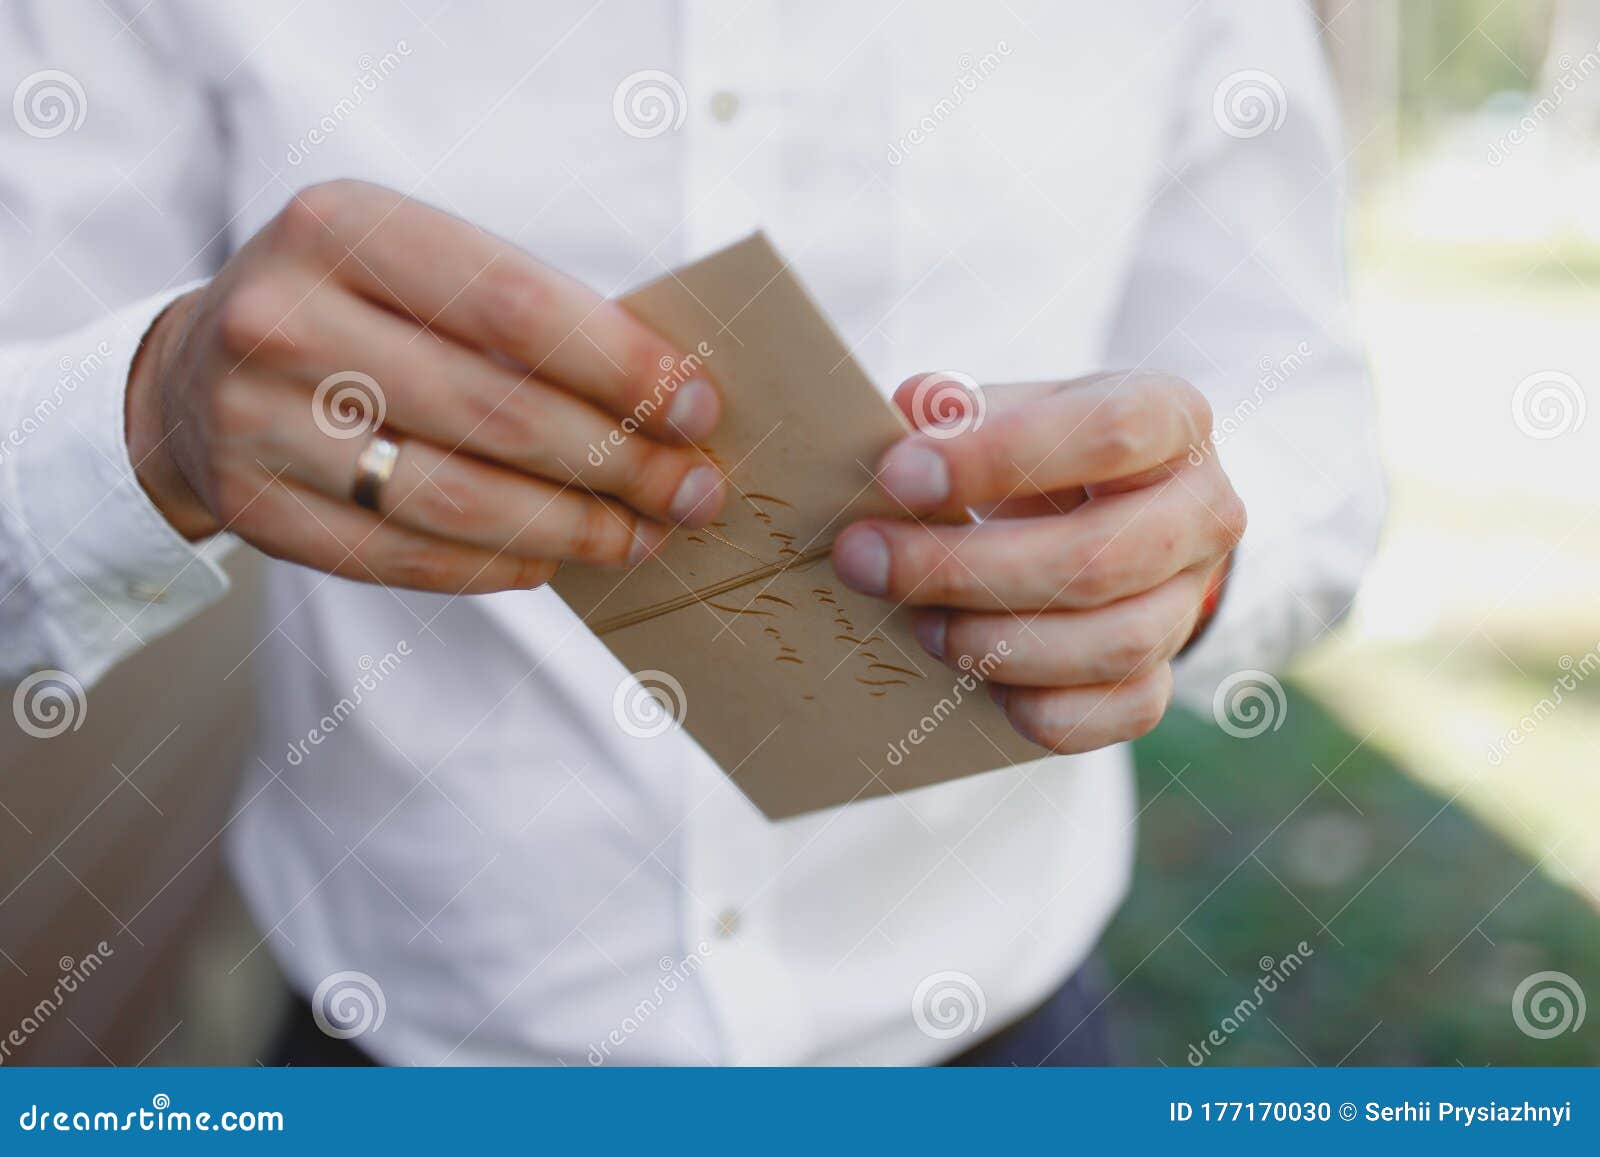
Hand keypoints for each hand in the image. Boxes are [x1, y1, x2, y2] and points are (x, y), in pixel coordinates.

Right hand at [126, 180, 726, 592]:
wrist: (193, 378)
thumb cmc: (349, 310)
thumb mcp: (412, 262)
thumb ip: (521, 314)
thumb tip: (666, 399)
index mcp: (340, 226)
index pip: (517, 307)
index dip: (624, 366)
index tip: (699, 407)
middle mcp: (286, 321)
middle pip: (499, 413)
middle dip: (622, 462)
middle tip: (694, 490)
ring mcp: (260, 423)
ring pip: (459, 500)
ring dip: (576, 528)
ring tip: (643, 535)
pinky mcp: (256, 510)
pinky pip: (408, 556)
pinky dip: (501, 564)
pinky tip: (557, 557)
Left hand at [830, 371, 1244, 752]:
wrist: (1097, 513)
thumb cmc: (1036, 449)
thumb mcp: (1006, 406)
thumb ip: (955, 409)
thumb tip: (906, 420)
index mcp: (1172, 418)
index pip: (1111, 433)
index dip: (999, 457)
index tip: (897, 475)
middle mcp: (1204, 512)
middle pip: (1098, 559)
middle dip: (964, 568)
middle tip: (865, 560)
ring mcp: (1188, 601)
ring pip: (1110, 646)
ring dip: (993, 643)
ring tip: (918, 622)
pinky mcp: (1161, 676)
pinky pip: (1112, 714)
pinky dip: (1033, 707)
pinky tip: (972, 677)